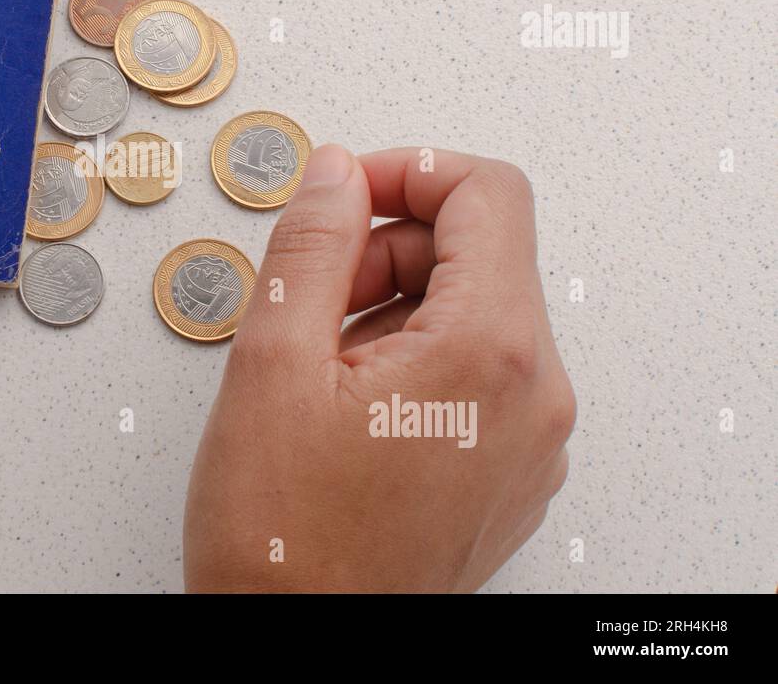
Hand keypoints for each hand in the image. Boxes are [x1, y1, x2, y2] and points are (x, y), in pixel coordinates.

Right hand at [184, 145, 575, 591]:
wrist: (300, 647)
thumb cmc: (283, 540)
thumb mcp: (273, 363)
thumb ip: (312, 244)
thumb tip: (338, 173)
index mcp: (490, 355)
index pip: (490, 196)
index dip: (411, 170)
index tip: (352, 187)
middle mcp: (534, 398)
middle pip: (482, 255)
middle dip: (390, 248)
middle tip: (313, 291)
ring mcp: (529, 442)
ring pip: (476, 315)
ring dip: (394, 307)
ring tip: (319, 363)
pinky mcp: (508, 472)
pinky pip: (478, 375)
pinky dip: (415, 359)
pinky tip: (347, 402)